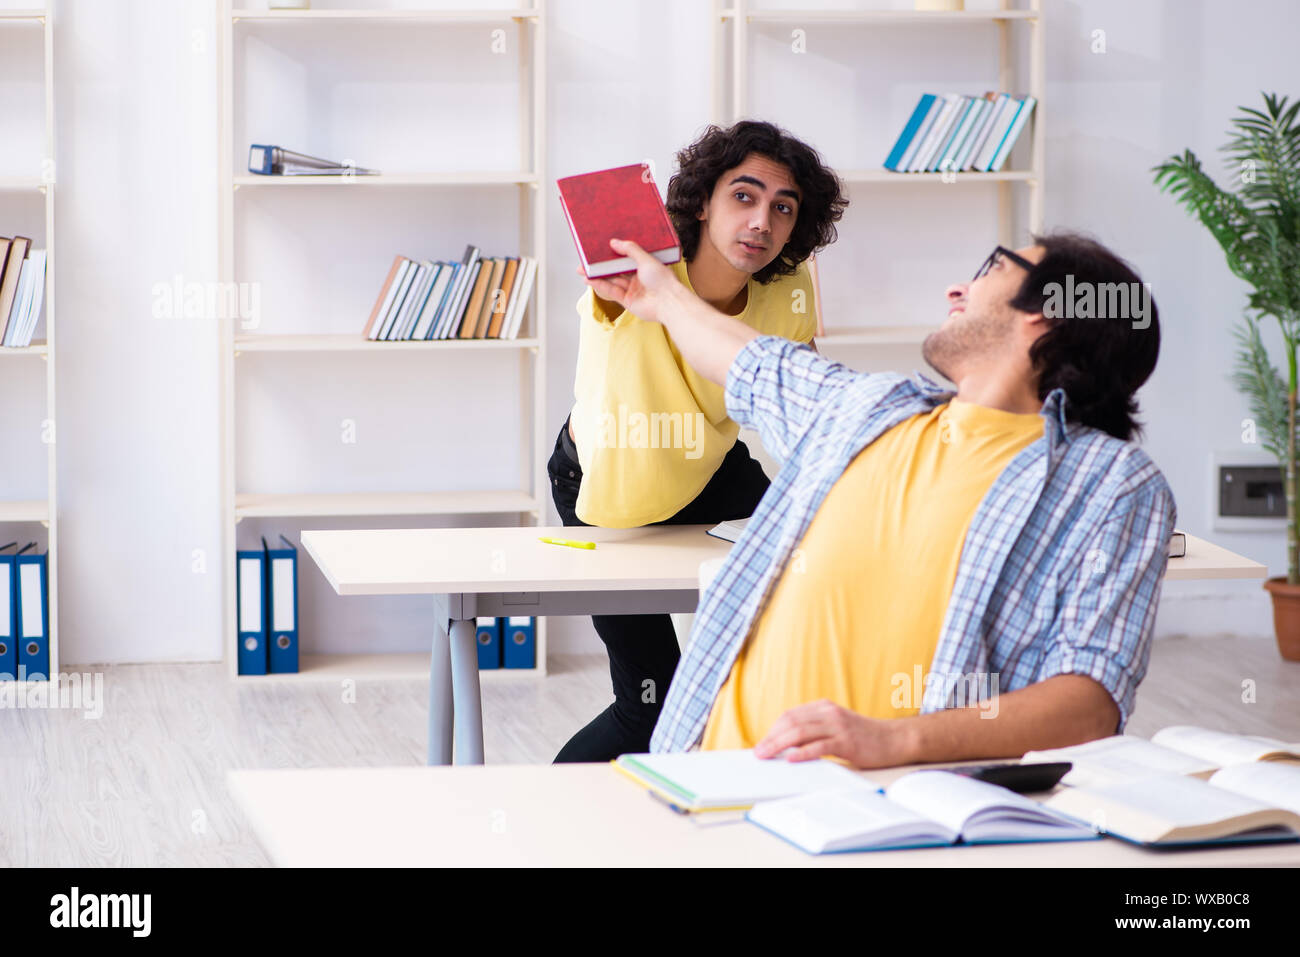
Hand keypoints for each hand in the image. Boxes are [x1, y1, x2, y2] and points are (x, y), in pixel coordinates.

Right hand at [576, 237, 683, 324]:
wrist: (668, 302)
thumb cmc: (663, 280)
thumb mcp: (646, 258)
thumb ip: (630, 250)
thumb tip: (614, 242)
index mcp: (645, 266)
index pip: (626, 258)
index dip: (613, 253)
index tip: (600, 249)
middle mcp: (639, 278)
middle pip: (616, 270)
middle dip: (601, 266)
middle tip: (587, 261)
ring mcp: (633, 290)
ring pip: (612, 281)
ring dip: (598, 276)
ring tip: (583, 271)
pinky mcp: (628, 301)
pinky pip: (612, 292)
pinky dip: (600, 286)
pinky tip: (590, 280)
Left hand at [753, 699, 915, 768]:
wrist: (894, 739)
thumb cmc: (864, 737)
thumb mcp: (836, 726)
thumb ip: (815, 731)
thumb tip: (787, 746)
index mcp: (823, 707)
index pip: (790, 716)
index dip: (773, 730)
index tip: (762, 743)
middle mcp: (828, 713)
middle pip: (791, 722)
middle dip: (771, 738)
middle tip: (758, 752)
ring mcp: (838, 726)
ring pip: (801, 732)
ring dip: (779, 745)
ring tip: (767, 755)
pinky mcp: (847, 741)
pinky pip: (820, 746)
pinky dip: (803, 752)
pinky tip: (791, 758)